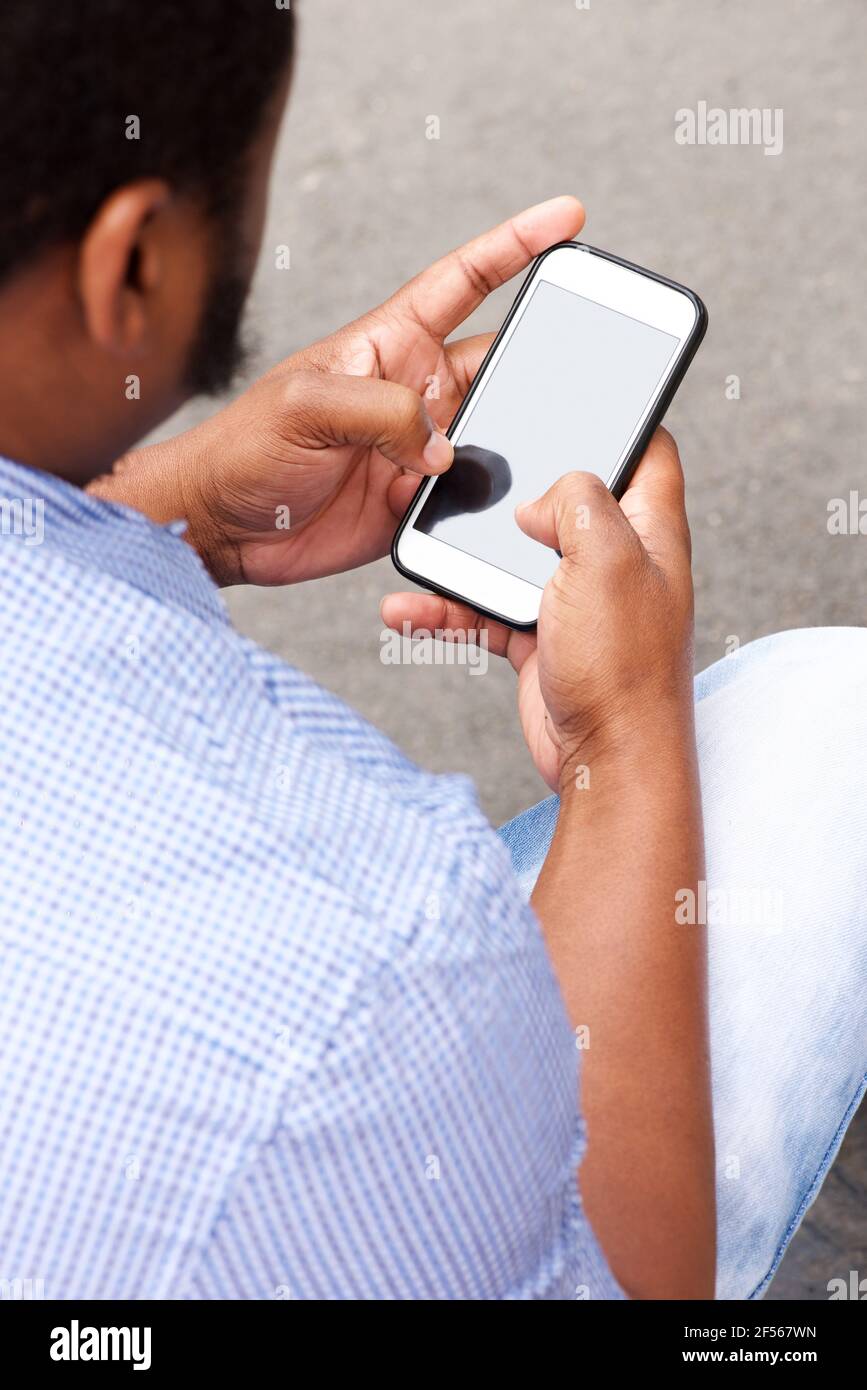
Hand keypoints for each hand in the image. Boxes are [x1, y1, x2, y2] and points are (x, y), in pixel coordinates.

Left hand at [99, 197, 584, 584]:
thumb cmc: (242, 448)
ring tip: (543, 453)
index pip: (464, 281)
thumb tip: (446, 448)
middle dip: (541, 366)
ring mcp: (419, 447)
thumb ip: (382, 411)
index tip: (568, 218)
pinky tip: (493, 510)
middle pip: (498, 365)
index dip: (516, 246)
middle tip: (584, 372)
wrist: (220, 527)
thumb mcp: (305, 405)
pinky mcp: (417, 502)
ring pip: (495, 435)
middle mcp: (414, 390)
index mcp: (389, 343)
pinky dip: (487, 504)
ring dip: (516, 445)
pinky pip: (470, 497)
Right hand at [381, 429, 693, 791]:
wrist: (604, 763)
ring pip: (510, 555)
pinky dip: (446, 611)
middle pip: (564, 498)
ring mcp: (575, 599)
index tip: (572, 397)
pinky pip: (484, 609)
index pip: (647, 450)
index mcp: (648, 528)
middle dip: (513, 485)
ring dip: (461, 557)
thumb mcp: (606, 561)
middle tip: (469, 465)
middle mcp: (616, 559)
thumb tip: (541, 496)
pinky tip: (407, 613)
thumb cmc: (622, 670)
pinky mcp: (540, 637)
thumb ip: (579, 502)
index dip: (618, 418)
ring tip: (415, 549)